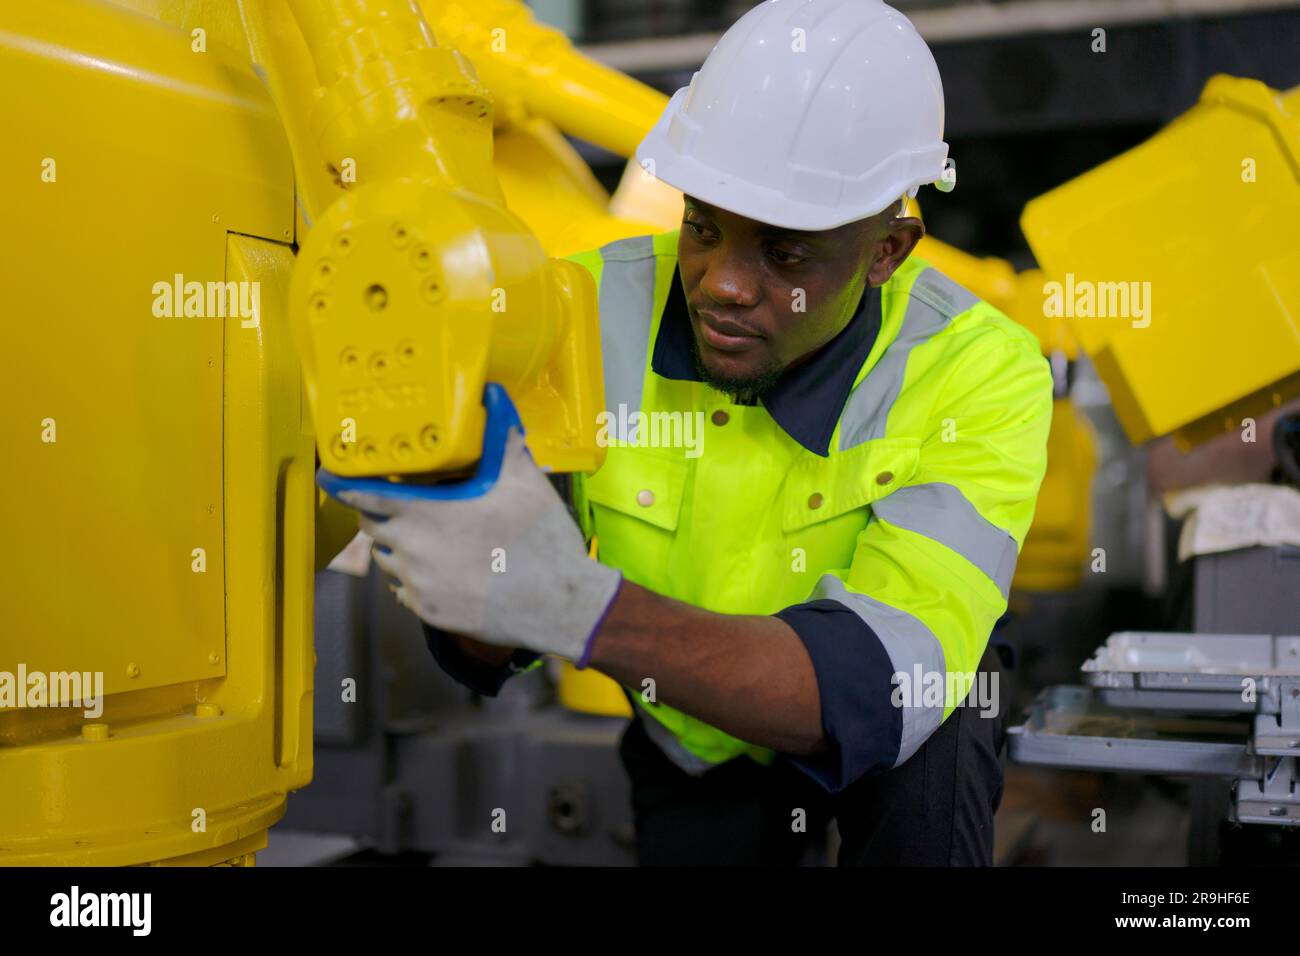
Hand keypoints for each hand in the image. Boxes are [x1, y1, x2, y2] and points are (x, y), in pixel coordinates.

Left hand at [338, 429, 621, 663]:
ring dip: (395, 543)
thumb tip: (495, 396)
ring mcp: (419, 587)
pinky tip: (439, 567)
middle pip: (372, 526)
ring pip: (386, 559)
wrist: (562, 606)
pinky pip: (402, 590)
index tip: (327, 474)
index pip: (366, 495)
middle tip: (397, 499)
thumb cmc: (543, 542)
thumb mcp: (525, 482)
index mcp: (428, 515)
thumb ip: (502, 437)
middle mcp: (413, 552)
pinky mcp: (430, 614)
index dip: (341, 483)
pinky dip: (411, 575)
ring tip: (426, 533)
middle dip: (377, 509)